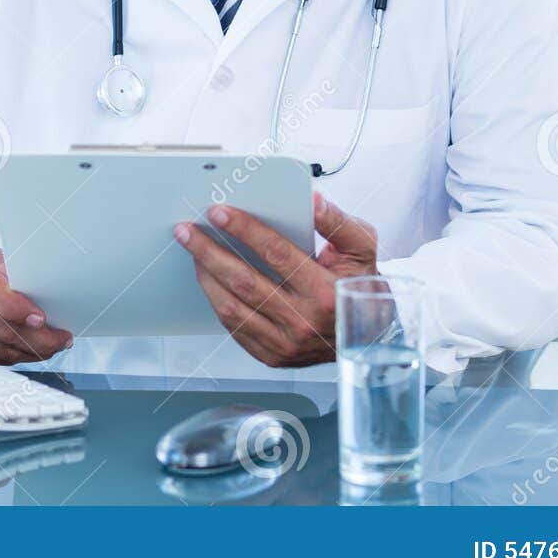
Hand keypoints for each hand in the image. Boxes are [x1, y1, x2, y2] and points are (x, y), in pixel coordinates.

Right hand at [0, 246, 72, 364]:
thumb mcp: (13, 260)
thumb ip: (29, 275)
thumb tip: (58, 295)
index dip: (16, 308)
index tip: (41, 319)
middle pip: (2, 328)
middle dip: (39, 339)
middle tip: (62, 339)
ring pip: (1, 349)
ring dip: (31, 352)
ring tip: (52, 346)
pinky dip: (16, 357)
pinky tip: (30, 350)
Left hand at [173, 192, 378, 366]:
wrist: (370, 338)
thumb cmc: (361, 288)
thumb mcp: (362, 249)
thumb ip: (338, 222)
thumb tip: (312, 200)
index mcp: (325, 292)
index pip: (276, 254)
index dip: (244, 230)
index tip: (218, 212)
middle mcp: (303, 322)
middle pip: (244, 282)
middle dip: (210, 252)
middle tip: (187, 230)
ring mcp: (285, 344)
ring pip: (232, 308)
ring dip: (206, 277)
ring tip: (194, 252)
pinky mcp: (272, 357)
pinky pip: (234, 328)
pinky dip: (217, 301)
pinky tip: (210, 280)